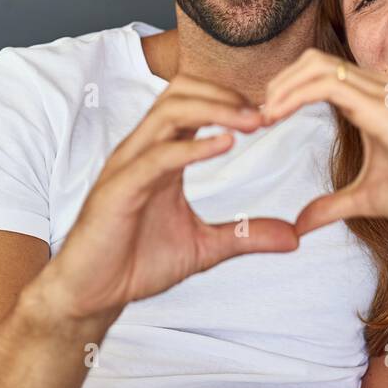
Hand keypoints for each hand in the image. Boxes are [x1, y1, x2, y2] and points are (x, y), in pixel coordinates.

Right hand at [42, 75, 299, 322]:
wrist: (92, 294)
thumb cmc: (136, 262)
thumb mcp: (205, 247)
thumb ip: (246, 235)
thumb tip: (295, 238)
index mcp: (162, 155)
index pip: (194, 104)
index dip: (233, 100)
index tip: (273, 112)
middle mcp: (143, 151)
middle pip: (181, 94)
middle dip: (226, 94)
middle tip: (269, 110)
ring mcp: (129, 166)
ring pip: (168, 113)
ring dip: (215, 110)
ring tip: (254, 121)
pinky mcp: (119, 189)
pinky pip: (157, 156)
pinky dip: (192, 146)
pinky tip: (226, 144)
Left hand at [262, 49, 387, 237]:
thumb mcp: (364, 199)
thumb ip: (331, 206)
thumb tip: (300, 225)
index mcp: (370, 102)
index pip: (318, 75)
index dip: (286, 91)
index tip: (264, 121)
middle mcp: (374, 89)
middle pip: (311, 61)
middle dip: (278, 83)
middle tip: (258, 116)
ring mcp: (378, 93)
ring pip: (315, 65)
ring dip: (281, 86)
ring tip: (263, 116)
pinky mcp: (380, 106)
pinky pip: (326, 84)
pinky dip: (294, 95)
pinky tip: (276, 117)